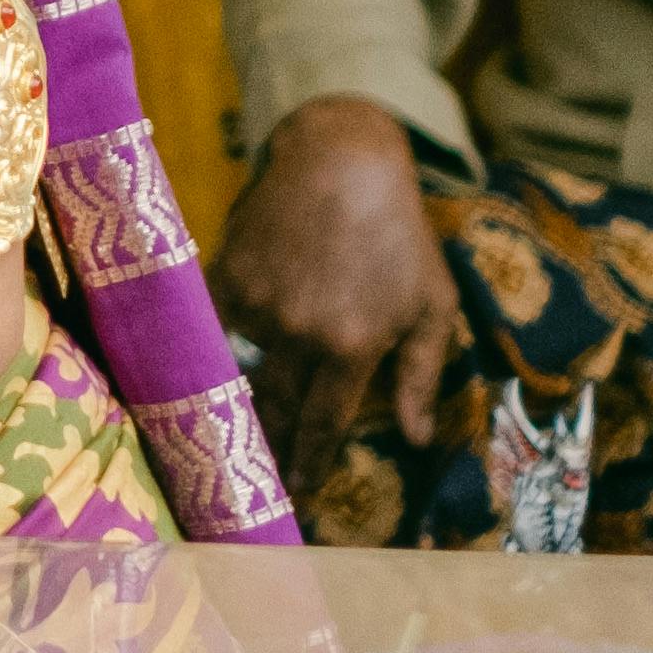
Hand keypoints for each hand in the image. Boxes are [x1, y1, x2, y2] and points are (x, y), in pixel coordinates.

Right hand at [209, 95, 459, 463]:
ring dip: (244, 400)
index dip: (309, 462)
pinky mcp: (228, 275)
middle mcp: (299, 333)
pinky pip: (219, 328)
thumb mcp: (432, 305)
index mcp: (352, 347)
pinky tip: (220, 364)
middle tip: (265, 477)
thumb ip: (423, 377)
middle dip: (272, 446)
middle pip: (276, 408)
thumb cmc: (400, 236)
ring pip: (243, 369)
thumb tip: (417, 439)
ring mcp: (258, 303)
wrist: (342, 160)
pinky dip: (221, 348)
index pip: (322, 425)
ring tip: (241, 427)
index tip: (298, 492)